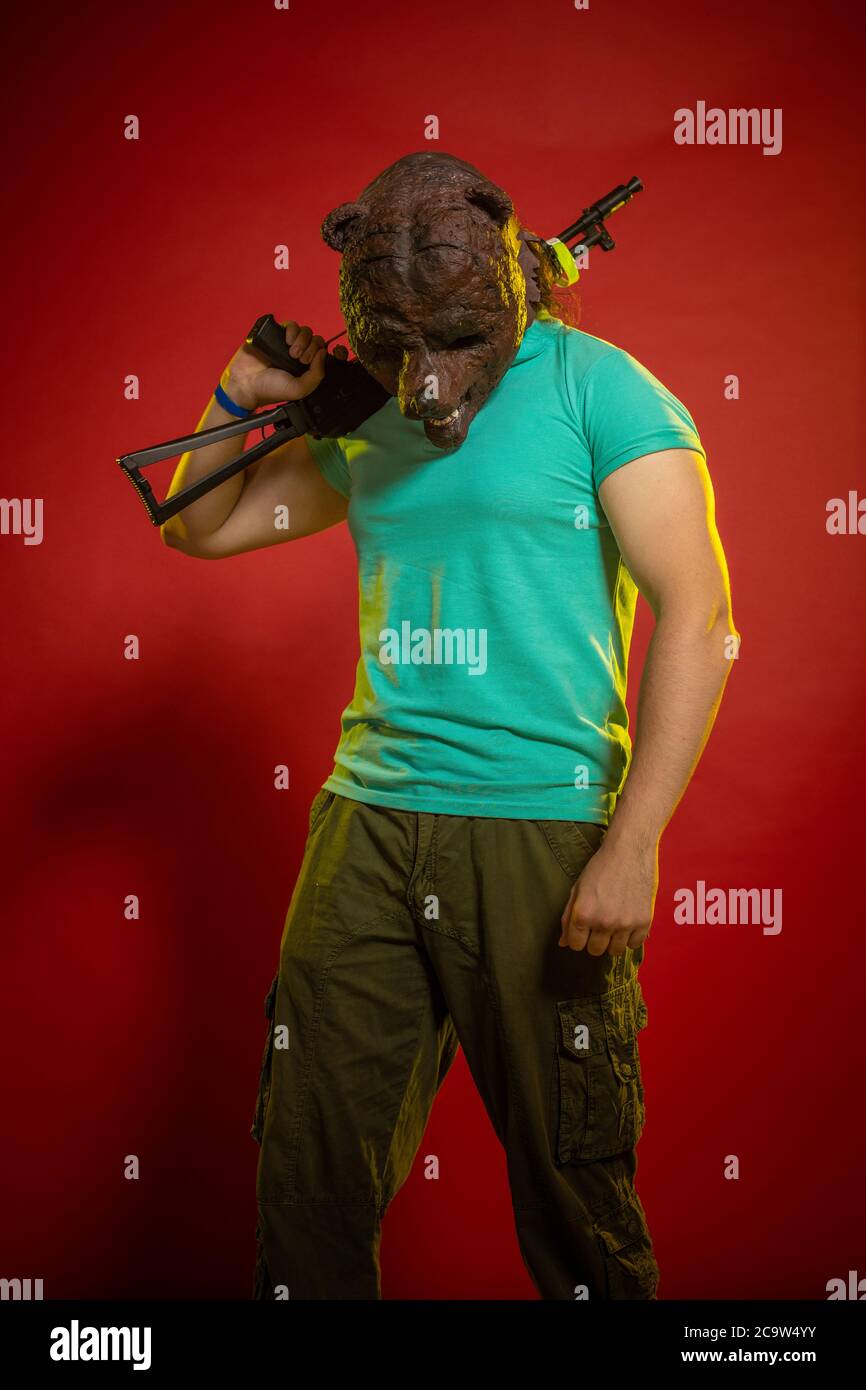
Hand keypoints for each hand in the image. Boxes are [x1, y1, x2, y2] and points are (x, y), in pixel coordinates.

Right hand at [221, 321, 348, 410]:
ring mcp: (289, 344)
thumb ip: (316, 375)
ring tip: (291, 352)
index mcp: (308, 369)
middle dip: (312, 348)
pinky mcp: (277, 334)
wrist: (246, 383)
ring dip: (303, 340)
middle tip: (300, 360)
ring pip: (307, 332)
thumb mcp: (300, 389)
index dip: (332, 352)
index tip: (327, 357)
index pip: (326, 355)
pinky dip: (293, 330)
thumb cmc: (271, 389)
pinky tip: (287, 341)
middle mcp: (301, 355)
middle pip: (317, 341)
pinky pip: (292, 325)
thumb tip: (323, 353)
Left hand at [558, 838, 657, 955]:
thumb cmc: (600, 867)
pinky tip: (627, 923)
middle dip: (593, 940)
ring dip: (612, 941)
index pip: (575, 945)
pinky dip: (630, 938)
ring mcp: (626, 924)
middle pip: (595, 951)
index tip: (583, 929)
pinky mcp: (644, 922)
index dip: (577, 938)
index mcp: (584, 914)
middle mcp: (604, 923)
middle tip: (599, 924)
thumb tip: (563, 943)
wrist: (630, 851)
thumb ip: (568, 917)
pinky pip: (634, 945)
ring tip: (614, 924)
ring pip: (615, 951)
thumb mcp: (577, 889)